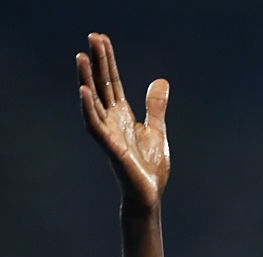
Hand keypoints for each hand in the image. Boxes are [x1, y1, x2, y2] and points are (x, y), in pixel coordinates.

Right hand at [77, 33, 169, 208]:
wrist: (149, 194)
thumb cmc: (149, 167)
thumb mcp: (157, 130)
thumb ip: (155, 106)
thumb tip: (161, 81)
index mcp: (122, 115)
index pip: (111, 82)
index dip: (107, 61)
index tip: (101, 39)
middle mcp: (111, 120)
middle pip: (101, 85)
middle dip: (97, 62)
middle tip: (92, 37)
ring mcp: (108, 133)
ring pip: (93, 101)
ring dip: (86, 79)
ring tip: (81, 57)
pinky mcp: (110, 147)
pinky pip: (95, 125)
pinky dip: (88, 108)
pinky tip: (85, 91)